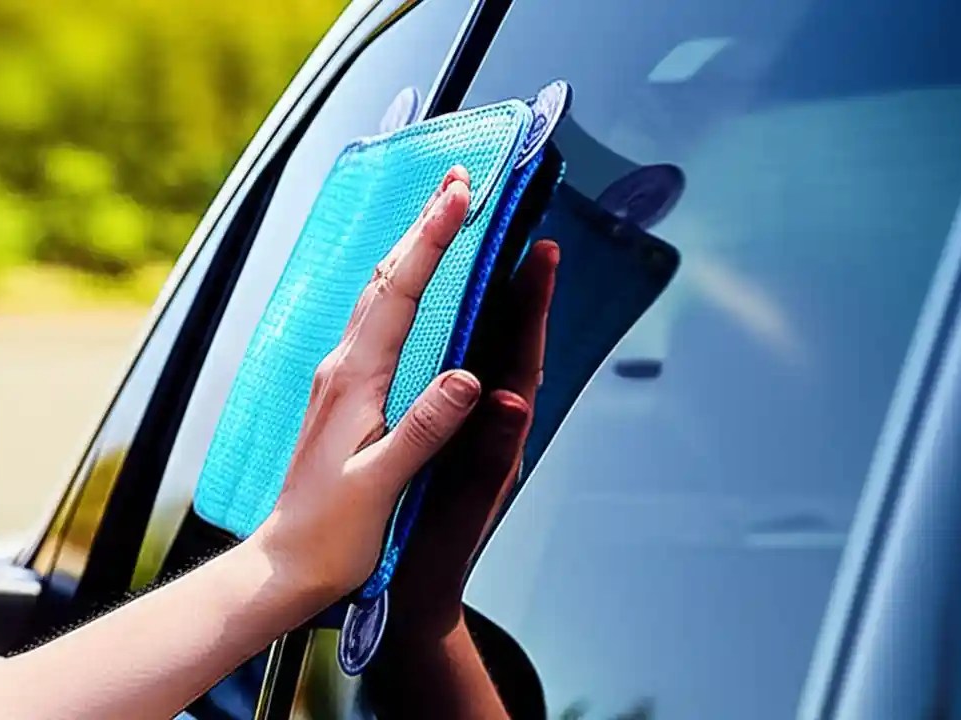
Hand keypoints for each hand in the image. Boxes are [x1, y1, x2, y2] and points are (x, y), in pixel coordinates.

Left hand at [249, 166, 482, 604]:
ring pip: (378, 294)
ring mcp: (339, 377)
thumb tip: (467, 376)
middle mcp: (343, 367)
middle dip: (424, 225)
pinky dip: (400, 284)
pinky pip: (374, 319)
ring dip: (411, 249)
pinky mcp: (343, 393)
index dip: (433, 242)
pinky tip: (409, 283)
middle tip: (460, 181)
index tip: (462, 198)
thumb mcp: (380, 485)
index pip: (400, 294)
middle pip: (387, 279)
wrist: (284, 565)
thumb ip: (423, 428)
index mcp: (356, 380)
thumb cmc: (331, 533)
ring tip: (441, 214)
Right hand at [386, 236, 559, 638]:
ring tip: (495, 261)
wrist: (415, 602)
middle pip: (513, 348)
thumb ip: (488, 452)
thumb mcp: (460, 504)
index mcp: (501, 438)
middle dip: (522, 293)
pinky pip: (464, 375)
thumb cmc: (432, 556)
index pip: (524, 359)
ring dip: (496, 310)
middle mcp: (496, 428)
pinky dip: (464, 342)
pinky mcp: (453, 439)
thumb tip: (512, 398)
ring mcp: (475, 433)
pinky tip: (448, 324)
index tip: (545, 254)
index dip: (534, 306)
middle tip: (528, 237)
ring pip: (490, 359)